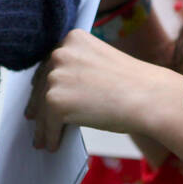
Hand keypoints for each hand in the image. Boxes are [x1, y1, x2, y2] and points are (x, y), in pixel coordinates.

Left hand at [24, 28, 157, 151]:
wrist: (150, 98)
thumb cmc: (135, 84)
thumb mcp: (102, 63)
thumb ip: (80, 68)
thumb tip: (60, 90)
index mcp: (73, 38)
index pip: (53, 63)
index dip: (46, 82)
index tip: (40, 94)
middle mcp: (61, 53)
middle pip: (43, 82)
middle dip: (38, 102)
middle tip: (33, 117)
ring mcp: (57, 76)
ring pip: (42, 105)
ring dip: (42, 124)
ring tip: (41, 139)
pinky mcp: (55, 100)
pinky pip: (48, 124)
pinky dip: (50, 136)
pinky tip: (53, 145)